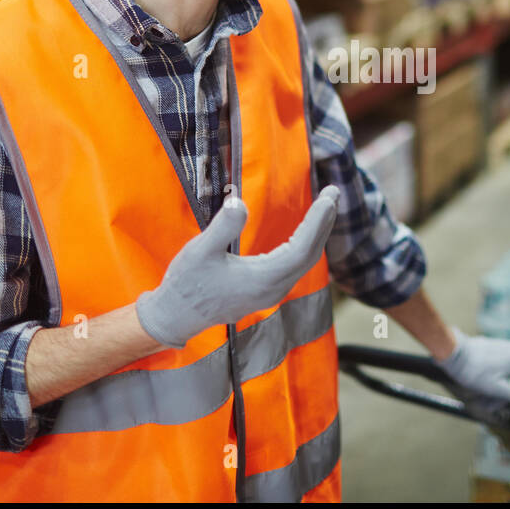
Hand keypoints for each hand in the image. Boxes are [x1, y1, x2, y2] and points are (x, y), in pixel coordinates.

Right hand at [136, 185, 339, 347]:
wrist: (175, 316)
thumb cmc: (186, 283)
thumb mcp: (200, 251)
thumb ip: (222, 227)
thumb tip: (239, 201)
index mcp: (262, 279)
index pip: (302, 248)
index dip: (318, 222)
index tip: (329, 197)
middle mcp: (274, 288)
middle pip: (310, 253)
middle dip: (324, 222)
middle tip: (333, 192)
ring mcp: (272, 292)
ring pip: (305, 260)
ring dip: (317, 232)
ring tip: (326, 205)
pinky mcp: (266, 290)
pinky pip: (295, 265)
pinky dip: (306, 243)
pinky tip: (307, 230)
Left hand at [435, 326, 509, 413]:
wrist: (452, 352)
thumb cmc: (473, 372)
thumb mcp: (497, 389)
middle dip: (508, 393)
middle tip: (492, 404)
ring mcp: (504, 346)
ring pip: (508, 372)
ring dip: (499, 386)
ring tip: (483, 396)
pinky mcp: (493, 346)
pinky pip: (499, 365)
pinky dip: (493, 376)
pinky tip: (480, 383)